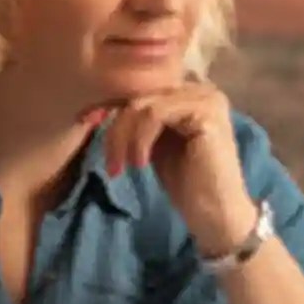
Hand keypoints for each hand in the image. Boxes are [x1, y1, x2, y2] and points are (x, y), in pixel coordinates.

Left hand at [81, 80, 256, 257]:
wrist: (216, 213)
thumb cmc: (188, 183)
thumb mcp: (156, 145)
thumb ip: (140, 123)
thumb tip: (101, 107)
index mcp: (191, 93)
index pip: (143, 91)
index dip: (111, 106)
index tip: (87, 123)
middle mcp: (202, 89)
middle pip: (141, 95)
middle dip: (116, 128)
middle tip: (110, 163)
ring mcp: (207, 98)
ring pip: (143, 104)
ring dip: (124, 138)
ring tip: (121, 167)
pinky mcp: (206, 113)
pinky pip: (156, 114)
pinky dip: (140, 139)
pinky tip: (140, 164)